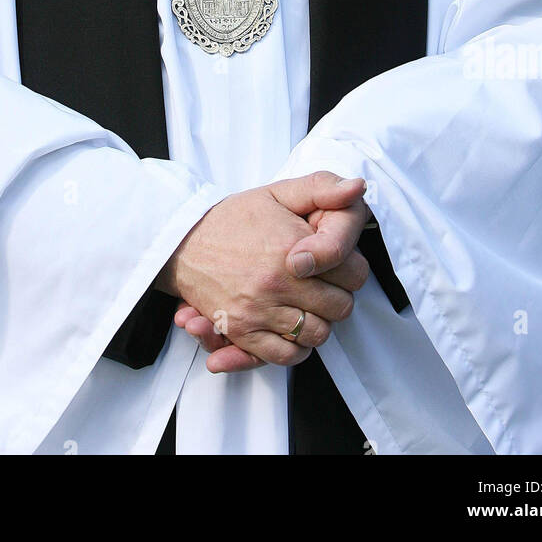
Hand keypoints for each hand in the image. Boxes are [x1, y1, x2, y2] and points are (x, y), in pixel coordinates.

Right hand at [156, 172, 369, 371]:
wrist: (183, 242)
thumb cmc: (234, 217)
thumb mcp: (278, 193)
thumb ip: (322, 188)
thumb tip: (358, 186)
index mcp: (292, 247)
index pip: (354, 273)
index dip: (350, 268)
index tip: (336, 263)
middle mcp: (278, 282)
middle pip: (341, 307)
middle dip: (337, 295)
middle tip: (323, 285)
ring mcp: (259, 310)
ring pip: (317, 334)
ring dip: (318, 322)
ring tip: (307, 305)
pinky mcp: (242, 331)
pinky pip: (286, 355)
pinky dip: (295, 347)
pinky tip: (291, 327)